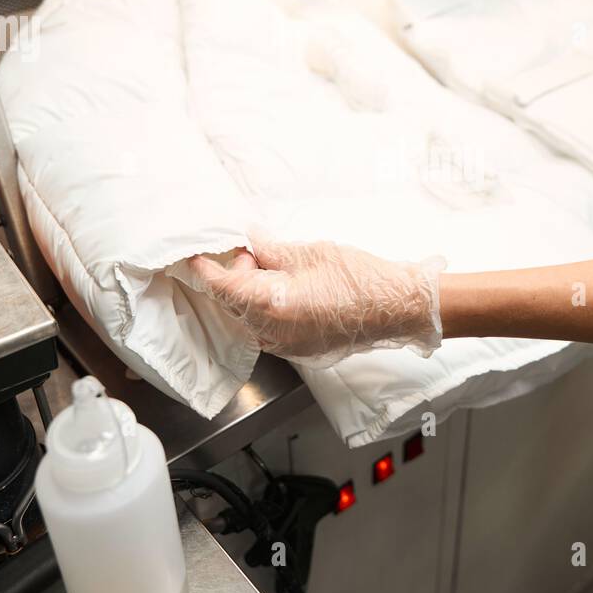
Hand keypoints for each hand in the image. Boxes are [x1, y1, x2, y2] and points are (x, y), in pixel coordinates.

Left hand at [186, 237, 445, 367]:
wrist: (398, 308)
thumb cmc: (359, 278)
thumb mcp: (311, 253)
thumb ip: (272, 250)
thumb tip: (250, 242)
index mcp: (271, 304)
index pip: (223, 286)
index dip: (207, 269)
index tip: (195, 255)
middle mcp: (273, 332)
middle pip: (235, 303)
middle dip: (238, 276)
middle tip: (256, 252)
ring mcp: (286, 346)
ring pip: (251, 318)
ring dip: (253, 293)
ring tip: (277, 269)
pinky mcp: (299, 351)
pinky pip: (270, 329)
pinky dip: (268, 309)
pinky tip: (288, 290)